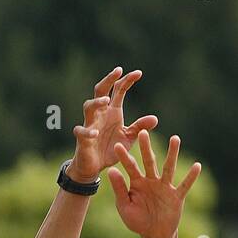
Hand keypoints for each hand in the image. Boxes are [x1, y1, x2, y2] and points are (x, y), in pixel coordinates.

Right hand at [70, 66, 157, 181]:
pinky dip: (88, 131)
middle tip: (118, 71)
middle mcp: (100, 114)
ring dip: (97, 102)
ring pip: (89, 107)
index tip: (139, 73)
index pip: (119, 90)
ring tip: (106, 101)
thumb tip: (155, 119)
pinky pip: (83, 132)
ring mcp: (90, 124)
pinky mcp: (83, 139)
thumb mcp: (128, 138)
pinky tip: (95, 133)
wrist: (95, 166)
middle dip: (109, 79)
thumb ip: (139, 127)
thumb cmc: (110, 149)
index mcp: (112, 111)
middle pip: (101, 90)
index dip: (127, 80)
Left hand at [108, 132, 201, 237]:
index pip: (130, 167)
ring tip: (175, 139)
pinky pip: (184, 185)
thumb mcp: (125, 207)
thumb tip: (111, 171)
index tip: (117, 145)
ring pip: (169, 168)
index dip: (124, 157)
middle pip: (149, 161)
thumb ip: (119, 189)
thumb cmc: (137, 221)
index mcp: (137, 183)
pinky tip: (197, 166)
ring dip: (172, 154)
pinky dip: (191, 177)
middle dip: (146, 148)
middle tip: (142, 132)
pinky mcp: (176, 196)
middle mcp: (152, 181)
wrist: (154, 235)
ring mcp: (165, 187)